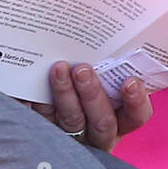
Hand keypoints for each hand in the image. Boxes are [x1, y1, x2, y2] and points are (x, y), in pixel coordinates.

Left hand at [30, 62, 152, 151]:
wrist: (43, 103)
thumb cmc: (83, 78)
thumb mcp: (101, 76)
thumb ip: (107, 65)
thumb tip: (109, 29)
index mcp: (119, 119)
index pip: (136, 116)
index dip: (136, 102)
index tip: (129, 81)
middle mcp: (98, 132)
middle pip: (102, 121)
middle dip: (93, 94)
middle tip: (82, 69)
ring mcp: (73, 139)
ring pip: (73, 121)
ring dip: (66, 94)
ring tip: (58, 69)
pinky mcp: (45, 136)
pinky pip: (41, 122)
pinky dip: (37, 103)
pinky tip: (31, 88)